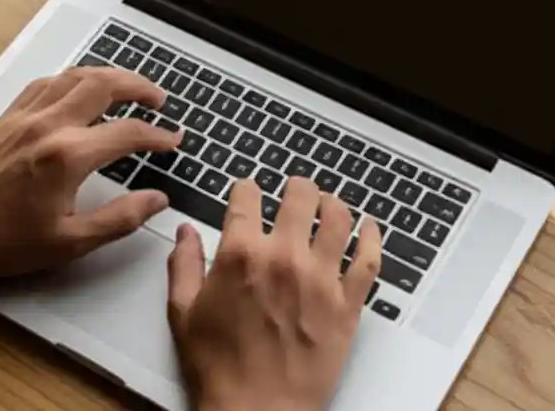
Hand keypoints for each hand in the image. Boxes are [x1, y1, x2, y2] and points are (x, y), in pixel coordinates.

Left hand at [0, 66, 179, 284]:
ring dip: (108, 76)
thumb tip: (156, 200)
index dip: (157, 136)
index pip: (127, 133)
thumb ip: (120, 218)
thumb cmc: (3, 243)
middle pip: (104, 85)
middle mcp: (48, 126)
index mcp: (67, 156)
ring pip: (74, 76)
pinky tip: (80, 88)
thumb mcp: (70, 242)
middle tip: (159, 99)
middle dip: (138, 86)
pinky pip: (46, 83)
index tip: (172, 142)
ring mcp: (24, 117)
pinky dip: (72, 79)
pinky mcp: (6, 118)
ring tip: (128, 87)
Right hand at [167, 178, 381, 410]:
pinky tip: (369, 227)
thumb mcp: (183, 313)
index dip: (246, 188)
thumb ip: (183, 264)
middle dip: (296, 187)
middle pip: (300, 197)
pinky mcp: (347, 304)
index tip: (247, 191)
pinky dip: (371, 237)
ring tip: (329, 202)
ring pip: (338, 219)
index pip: (247, 198)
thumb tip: (186, 231)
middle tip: (295, 190)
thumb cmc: (219, 368)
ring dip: (333, 203)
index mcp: (241, 255)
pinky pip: (368, 259)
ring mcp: (321, 279)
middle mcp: (284, 258)